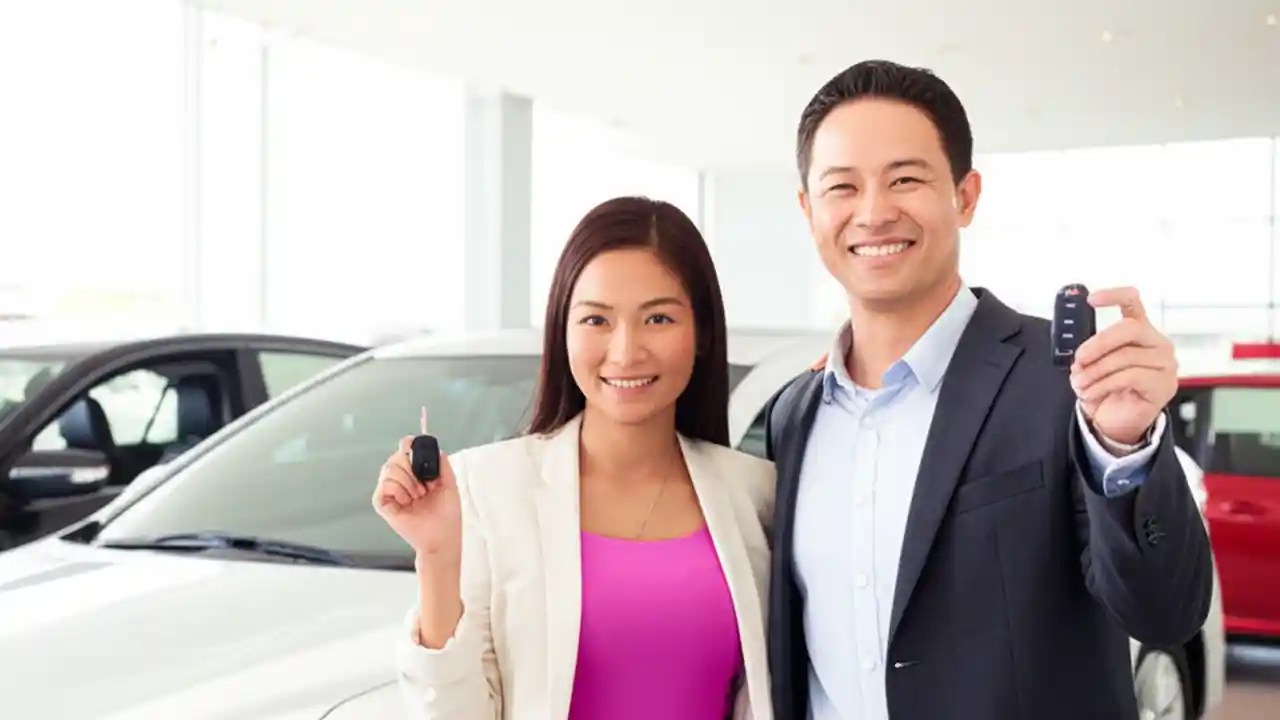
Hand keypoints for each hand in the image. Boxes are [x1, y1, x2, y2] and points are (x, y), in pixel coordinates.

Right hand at [371, 407, 461, 557]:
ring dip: (407, 481)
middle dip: (412, 468)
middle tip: (424, 487)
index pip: (404, 450)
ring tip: (417, 496)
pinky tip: (406, 501)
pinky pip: (383, 485)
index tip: (415, 449)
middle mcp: (401, 480)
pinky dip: (397, 490)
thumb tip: (436, 448)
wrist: (442, 537)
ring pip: (388, 468)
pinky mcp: (383, 504)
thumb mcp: (449, 484)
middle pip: (396, 456)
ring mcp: (391, 492)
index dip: (408, 445)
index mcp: (415, 474)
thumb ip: (442, 464)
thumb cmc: (447, 516)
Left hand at [1070, 287, 1177, 445]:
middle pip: (1130, 329)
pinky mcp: (1163, 385)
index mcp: (1139, 331)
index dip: (1114, 296)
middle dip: (1098, 344)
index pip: (1133, 302)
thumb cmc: (1106, 390)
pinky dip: (1103, 385)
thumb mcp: (1093, 365)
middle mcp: (1156, 343)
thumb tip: (1080, 356)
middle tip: (1079, 359)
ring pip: (1126, 357)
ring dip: (1095, 371)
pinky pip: (1130, 377)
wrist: (1116, 422)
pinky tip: (1091, 392)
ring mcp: (1165, 364)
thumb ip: (1090, 353)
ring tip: (1080, 383)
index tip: (1092, 299)